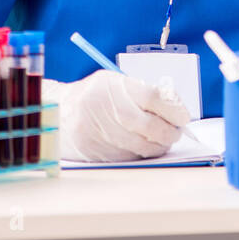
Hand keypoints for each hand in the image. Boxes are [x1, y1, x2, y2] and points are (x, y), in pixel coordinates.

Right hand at [55, 70, 190, 161]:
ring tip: (163, 140)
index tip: (183, 116)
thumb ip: (144, 92)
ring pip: (142, 146)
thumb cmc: (94, 95)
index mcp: (113, 86)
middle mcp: (105, 110)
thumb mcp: (115, 82)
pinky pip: (129, 156)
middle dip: (171, 132)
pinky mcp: (96, 153)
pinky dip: (142, 153)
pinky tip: (144, 147)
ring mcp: (99, 133)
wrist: (55, 112)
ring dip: (160, 145)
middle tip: (176, 132)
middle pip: (151, 127)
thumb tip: (176, 109)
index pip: (154, 98)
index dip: (175, 109)